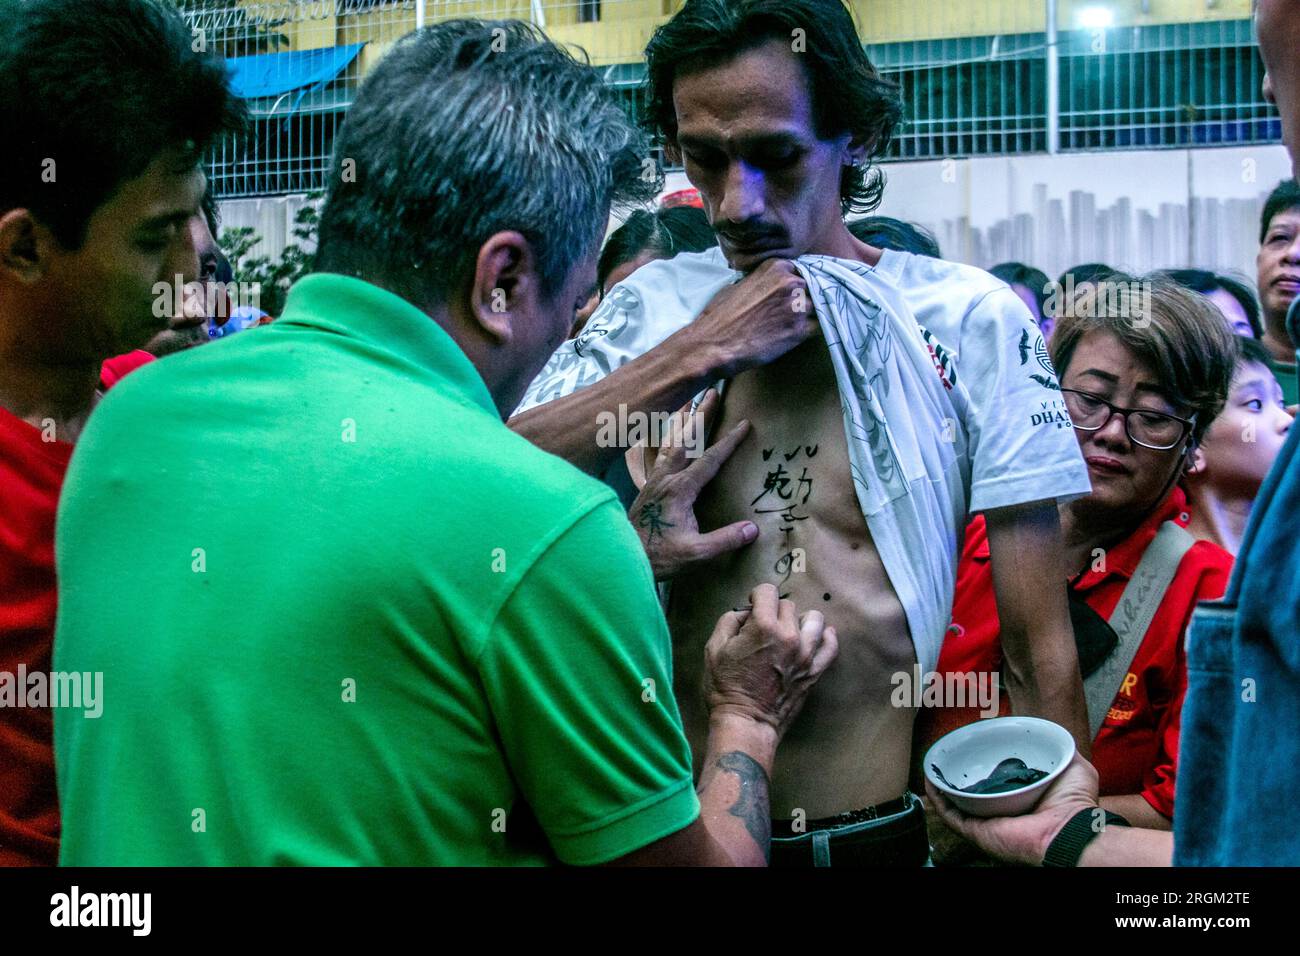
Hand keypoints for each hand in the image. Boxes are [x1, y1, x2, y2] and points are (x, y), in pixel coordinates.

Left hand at [628, 389, 757, 580]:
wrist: (622, 557)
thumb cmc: (658, 556)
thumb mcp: (695, 553)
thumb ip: (724, 540)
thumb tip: (752, 529)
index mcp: (680, 489)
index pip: (709, 460)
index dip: (728, 442)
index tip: (744, 423)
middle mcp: (665, 478)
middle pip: (687, 439)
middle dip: (702, 414)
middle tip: (713, 391)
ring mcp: (654, 481)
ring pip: (670, 443)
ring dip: (682, 422)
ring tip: (691, 401)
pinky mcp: (647, 488)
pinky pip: (659, 455)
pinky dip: (668, 440)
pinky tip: (670, 437)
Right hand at [687, 258, 817, 378]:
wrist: (712, 345)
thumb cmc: (719, 317)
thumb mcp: (738, 286)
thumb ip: (761, 282)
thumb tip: (769, 288)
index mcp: (776, 267)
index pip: (805, 270)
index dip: (804, 284)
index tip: (802, 293)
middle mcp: (791, 282)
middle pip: (815, 287)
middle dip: (810, 299)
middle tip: (799, 311)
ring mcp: (798, 305)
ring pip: (821, 307)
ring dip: (814, 316)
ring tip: (800, 325)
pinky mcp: (800, 330)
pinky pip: (821, 327)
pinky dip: (816, 331)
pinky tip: (803, 335)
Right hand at [703, 583, 837, 740]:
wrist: (746, 723)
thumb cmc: (725, 688)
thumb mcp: (714, 649)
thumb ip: (730, 621)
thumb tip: (745, 613)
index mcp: (764, 627)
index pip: (768, 591)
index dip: (756, 596)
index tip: (752, 606)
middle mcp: (789, 636)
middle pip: (788, 605)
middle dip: (773, 611)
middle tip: (763, 627)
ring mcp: (806, 654)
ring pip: (814, 619)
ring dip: (800, 620)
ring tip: (788, 631)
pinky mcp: (814, 672)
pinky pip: (831, 646)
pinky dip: (826, 638)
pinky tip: (817, 637)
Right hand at [924, 754, 1100, 865]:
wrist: (1070, 831)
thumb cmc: (1075, 805)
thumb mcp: (1074, 767)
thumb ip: (1065, 751)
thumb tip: (1058, 736)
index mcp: (1023, 800)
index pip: (999, 782)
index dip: (987, 766)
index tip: (977, 748)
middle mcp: (1003, 812)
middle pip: (975, 791)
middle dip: (962, 774)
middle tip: (953, 754)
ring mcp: (987, 822)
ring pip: (956, 801)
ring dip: (943, 784)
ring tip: (935, 763)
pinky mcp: (974, 830)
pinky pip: (949, 813)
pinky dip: (936, 797)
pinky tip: (930, 778)